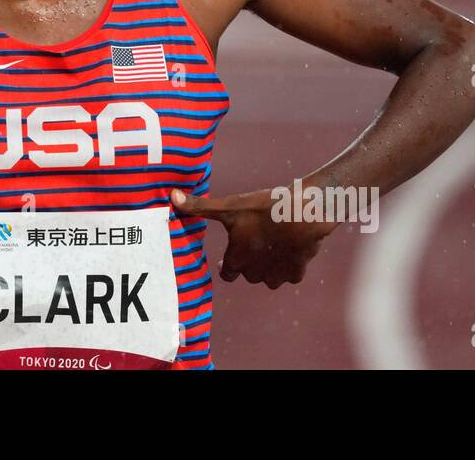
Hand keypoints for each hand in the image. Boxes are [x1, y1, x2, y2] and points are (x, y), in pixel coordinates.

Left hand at [171, 187, 335, 288]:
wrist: (303, 214)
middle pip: (248, 274)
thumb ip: (200, 206)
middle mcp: (254, 273)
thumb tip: (171, 197)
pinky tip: (289, 247)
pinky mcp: (296, 274)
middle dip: (249, 262)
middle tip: (254, 243)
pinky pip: (289, 275)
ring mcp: (276, 276)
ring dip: (268, 266)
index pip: (227, 274)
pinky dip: (289, 264)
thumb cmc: (263, 208)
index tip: (229, 257)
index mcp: (236, 260)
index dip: (227, 266)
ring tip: (272, 245)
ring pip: (268, 277)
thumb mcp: (230, 205)